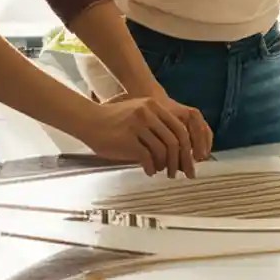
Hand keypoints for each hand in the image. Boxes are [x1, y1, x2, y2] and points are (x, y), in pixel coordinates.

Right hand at [79, 97, 196, 177]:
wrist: (88, 121)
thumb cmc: (113, 121)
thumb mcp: (138, 113)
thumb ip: (156, 125)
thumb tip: (176, 149)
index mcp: (153, 106)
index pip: (180, 129)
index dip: (188, 148)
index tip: (191, 161)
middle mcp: (148, 113)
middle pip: (175, 141)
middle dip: (182, 161)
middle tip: (183, 173)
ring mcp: (138, 126)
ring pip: (163, 150)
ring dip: (165, 165)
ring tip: (163, 172)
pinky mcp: (128, 140)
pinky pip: (147, 158)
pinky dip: (151, 167)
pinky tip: (149, 171)